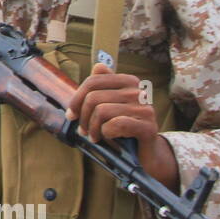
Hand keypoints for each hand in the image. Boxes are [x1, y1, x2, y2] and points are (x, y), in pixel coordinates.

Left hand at [65, 63, 178, 189]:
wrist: (146, 152)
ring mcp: (144, 108)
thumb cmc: (123, 128)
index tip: (71, 115)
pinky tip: (108, 137)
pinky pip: (116, 124)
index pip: (93, 81)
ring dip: (92, 128)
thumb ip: (103, 87)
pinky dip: (106, 133)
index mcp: (128, 81)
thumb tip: (98, 66)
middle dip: (82, 117)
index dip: (76, 99)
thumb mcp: (110, 105)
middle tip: (83, 131)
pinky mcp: (148, 127)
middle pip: (93, 97)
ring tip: (94, 137)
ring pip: (102, 111)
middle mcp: (138, 91)